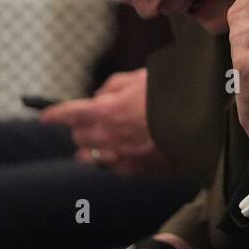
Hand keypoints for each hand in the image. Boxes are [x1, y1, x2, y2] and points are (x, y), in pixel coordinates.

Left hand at [40, 69, 165, 175]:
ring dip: (91, 148)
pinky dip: (113, 160)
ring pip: (93, 157)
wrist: (203, 122)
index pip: (69, 113)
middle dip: (80, 127)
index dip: (54, 113)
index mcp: (107, 111)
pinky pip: (116, 168)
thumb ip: (113, 86)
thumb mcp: (139, 77)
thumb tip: (100, 97)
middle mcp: (110, 138)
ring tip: (96, 143)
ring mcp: (124, 157)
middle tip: (87, 121)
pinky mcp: (139, 170)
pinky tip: (120, 154)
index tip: (45, 116)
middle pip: (80, 136)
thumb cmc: (172, 93)